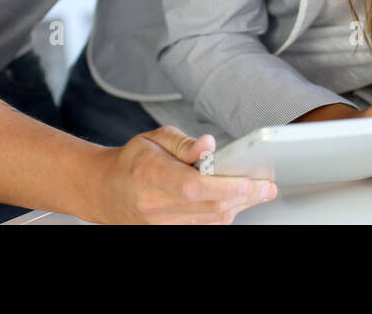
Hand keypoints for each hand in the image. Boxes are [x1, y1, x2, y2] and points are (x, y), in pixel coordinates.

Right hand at [86, 125, 276, 223]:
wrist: (105, 189)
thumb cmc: (133, 161)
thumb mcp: (155, 138)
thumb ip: (184, 143)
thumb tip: (209, 145)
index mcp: (148, 173)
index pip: (193, 186)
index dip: (225, 186)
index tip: (250, 181)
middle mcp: (153, 204)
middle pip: (208, 208)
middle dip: (244, 197)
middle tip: (266, 187)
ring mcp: (158, 224)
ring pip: (209, 222)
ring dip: (237, 208)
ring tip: (255, 193)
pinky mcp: (165, 233)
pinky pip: (201, 229)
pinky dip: (220, 217)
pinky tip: (233, 204)